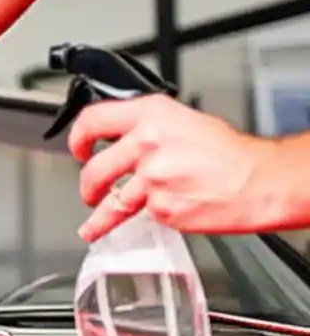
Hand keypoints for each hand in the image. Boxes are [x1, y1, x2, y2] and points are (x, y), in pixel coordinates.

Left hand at [69, 94, 284, 241]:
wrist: (259, 180)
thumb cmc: (230, 153)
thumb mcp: (185, 122)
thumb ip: (148, 129)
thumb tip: (121, 141)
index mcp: (152, 114)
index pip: (93, 120)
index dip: (77, 138)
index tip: (77, 149)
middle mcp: (147, 143)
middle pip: (94, 169)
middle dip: (87, 187)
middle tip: (89, 192)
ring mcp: (152, 177)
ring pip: (111, 202)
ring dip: (100, 215)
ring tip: (96, 221)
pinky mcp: (161, 207)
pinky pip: (142, 215)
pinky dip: (147, 217)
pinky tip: (159, 215)